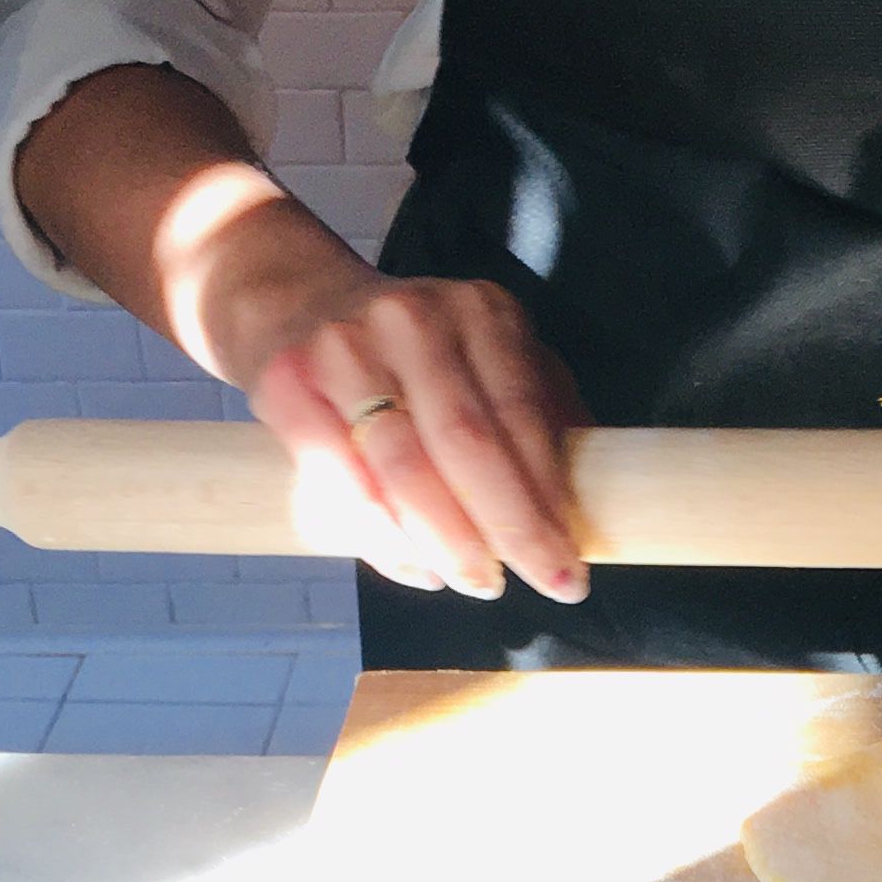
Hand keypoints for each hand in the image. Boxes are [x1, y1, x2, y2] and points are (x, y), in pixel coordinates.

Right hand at [168, 168, 587, 603]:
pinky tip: (416, 568)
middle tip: (544, 585)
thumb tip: (593, 490)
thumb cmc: (408, 346)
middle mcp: (412, 321)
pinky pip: (341, 481)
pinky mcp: (288, 387)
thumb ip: (535, 403)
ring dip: (448, 542)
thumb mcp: (482, 348)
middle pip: (467, 443)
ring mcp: (345, 350)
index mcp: (479, 312)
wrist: (289, 296)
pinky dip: (383, 538)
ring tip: (478, 582)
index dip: (549, 495)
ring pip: (404, 468)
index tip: (573, 563)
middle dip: (512, 528)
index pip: (522, 413)